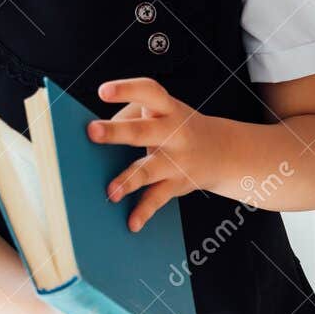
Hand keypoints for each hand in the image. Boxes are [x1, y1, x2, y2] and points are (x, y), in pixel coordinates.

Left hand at [86, 78, 222, 231]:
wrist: (222, 151)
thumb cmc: (176, 126)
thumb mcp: (163, 110)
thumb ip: (130, 116)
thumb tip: (100, 141)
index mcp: (167, 109)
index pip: (149, 92)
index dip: (126, 89)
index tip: (102, 91)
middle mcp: (173, 133)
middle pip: (143, 131)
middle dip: (117, 132)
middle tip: (92, 131)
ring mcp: (175, 161)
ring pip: (149, 170)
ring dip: (129, 180)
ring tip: (111, 191)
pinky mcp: (175, 184)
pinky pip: (157, 199)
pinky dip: (144, 213)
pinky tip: (132, 224)